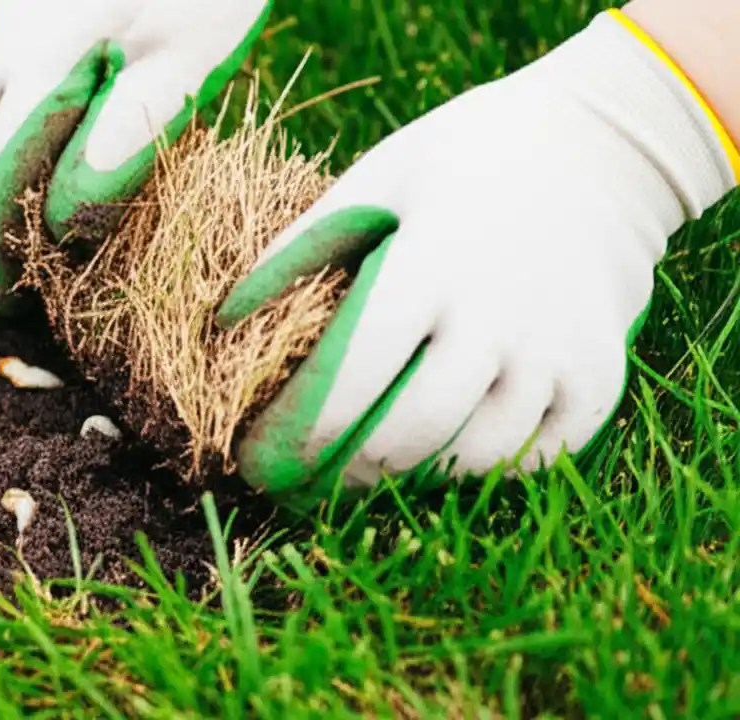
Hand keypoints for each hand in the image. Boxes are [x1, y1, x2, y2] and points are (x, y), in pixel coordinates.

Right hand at [0, 0, 270, 305]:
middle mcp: (8, 38)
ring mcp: (14, 13)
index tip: (12, 304)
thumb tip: (68, 223)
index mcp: (39, 60)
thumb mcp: (186, 57)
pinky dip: (32, 121)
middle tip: (43, 263)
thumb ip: (127, 141)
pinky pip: (16, 76)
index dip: (0, 248)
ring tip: (60, 212)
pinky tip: (81, 137)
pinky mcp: (33, 1)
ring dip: (14, 165)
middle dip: (2, 211)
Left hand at [218, 10, 738, 506]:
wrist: (598, 148)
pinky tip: (446, 451)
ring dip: (414, 473)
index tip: (266, 456)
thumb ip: (304, 245)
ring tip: (373, 465)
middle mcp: (499, 315)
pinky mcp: (598, 375)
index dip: (305, 428)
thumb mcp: (377, 178)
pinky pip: (535, 456)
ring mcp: (557, 350)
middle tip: (316, 474)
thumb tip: (225, 317)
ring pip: (475, 456)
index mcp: (432, 263)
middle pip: (413, 430)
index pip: (356, 373)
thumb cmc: (464, 161)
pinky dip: (485, 467)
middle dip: (351, 466)